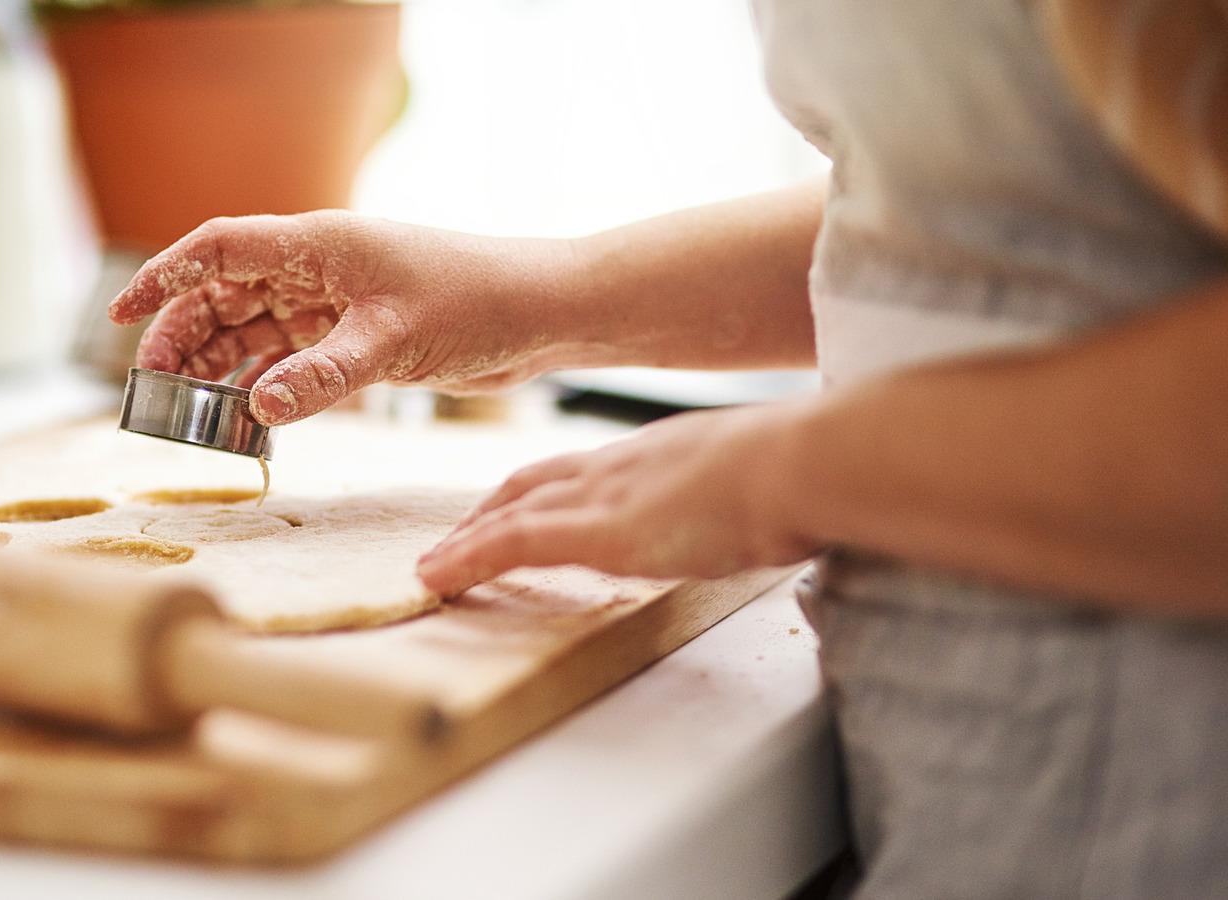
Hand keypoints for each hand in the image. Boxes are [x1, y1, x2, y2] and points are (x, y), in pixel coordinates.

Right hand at [108, 210, 587, 424]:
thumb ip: (323, 375)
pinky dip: (264, 386)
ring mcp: (336, 304)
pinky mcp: (357, 339)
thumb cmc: (476, 301)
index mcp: (318, 245)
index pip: (218, 248)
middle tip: (154, 387)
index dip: (164, 276)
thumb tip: (258, 406)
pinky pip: (290, 360)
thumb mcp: (394, 339)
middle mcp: (318, 269)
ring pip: (254, 331)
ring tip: (190, 409)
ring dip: (220, 366)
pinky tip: (246, 417)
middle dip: (183, 337)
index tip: (118, 313)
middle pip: (225, 295)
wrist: (540, 314)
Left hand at [415, 401, 817, 595]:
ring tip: (434, 565)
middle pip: (532, 484)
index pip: (580, 469)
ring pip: (511, 512)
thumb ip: (748, 499)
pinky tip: (436, 577)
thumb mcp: (765, 481)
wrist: (800, 463)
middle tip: (457, 538)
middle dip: (490, 510)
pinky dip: (468, 558)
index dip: (541, 489)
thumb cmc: (802, 474)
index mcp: (656, 454)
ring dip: (467, 539)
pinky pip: (511, 543)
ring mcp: (603, 495)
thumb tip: (773, 520)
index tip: (518, 507)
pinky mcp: (596, 530)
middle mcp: (618, 467)